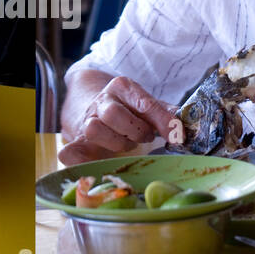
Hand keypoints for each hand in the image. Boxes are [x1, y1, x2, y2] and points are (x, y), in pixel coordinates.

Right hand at [59, 76, 177, 164]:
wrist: (96, 106)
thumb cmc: (129, 109)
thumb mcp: (146, 104)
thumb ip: (164, 113)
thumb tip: (184, 122)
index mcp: (123, 87)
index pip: (143, 103)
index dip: (162, 121)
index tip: (177, 135)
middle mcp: (102, 101)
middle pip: (113, 113)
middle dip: (135, 130)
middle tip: (145, 137)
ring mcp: (88, 120)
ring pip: (94, 129)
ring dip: (115, 142)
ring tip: (126, 144)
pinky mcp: (78, 140)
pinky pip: (70, 149)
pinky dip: (77, 158)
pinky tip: (89, 166)